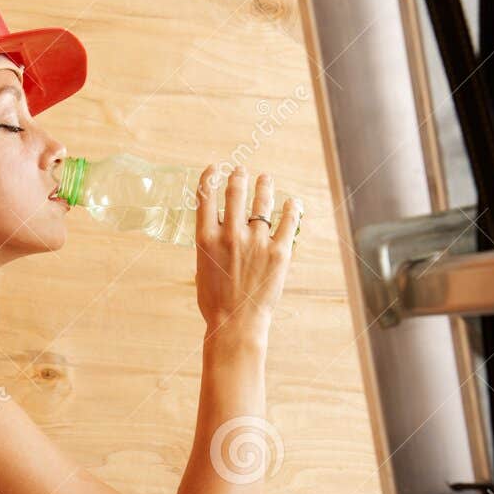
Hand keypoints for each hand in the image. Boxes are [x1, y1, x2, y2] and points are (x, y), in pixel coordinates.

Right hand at [194, 166, 301, 340]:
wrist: (236, 324)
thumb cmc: (216, 303)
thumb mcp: (202, 269)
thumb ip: (210, 246)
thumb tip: (217, 231)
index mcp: (206, 239)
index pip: (205, 196)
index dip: (210, 177)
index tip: (215, 168)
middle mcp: (230, 235)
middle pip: (235, 192)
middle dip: (238, 177)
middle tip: (241, 170)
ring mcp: (256, 242)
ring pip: (262, 202)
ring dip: (264, 186)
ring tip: (265, 179)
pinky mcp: (279, 252)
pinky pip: (288, 222)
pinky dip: (290, 208)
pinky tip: (291, 202)